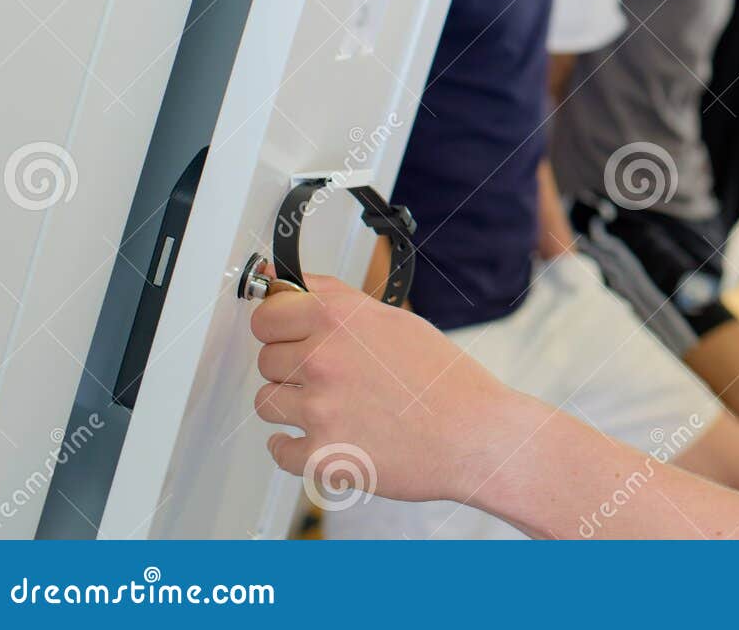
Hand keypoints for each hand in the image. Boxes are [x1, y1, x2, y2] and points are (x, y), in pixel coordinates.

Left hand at [250, 274, 516, 504]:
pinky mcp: (321, 455)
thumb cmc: (444, 381)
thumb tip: (293, 284)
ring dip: (292, 405)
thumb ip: (338, 300)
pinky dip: (295, 447)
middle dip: (290, 366)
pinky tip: (325, 437)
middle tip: (329, 375)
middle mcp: (323, 360)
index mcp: (339, 320)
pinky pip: (279, 449)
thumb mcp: (395, 321)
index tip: (285, 332)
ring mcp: (319, 410)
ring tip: (333, 407)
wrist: (473, 435)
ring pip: (266, 402)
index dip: (277, 324)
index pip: (267, 313)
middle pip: (265, 359)